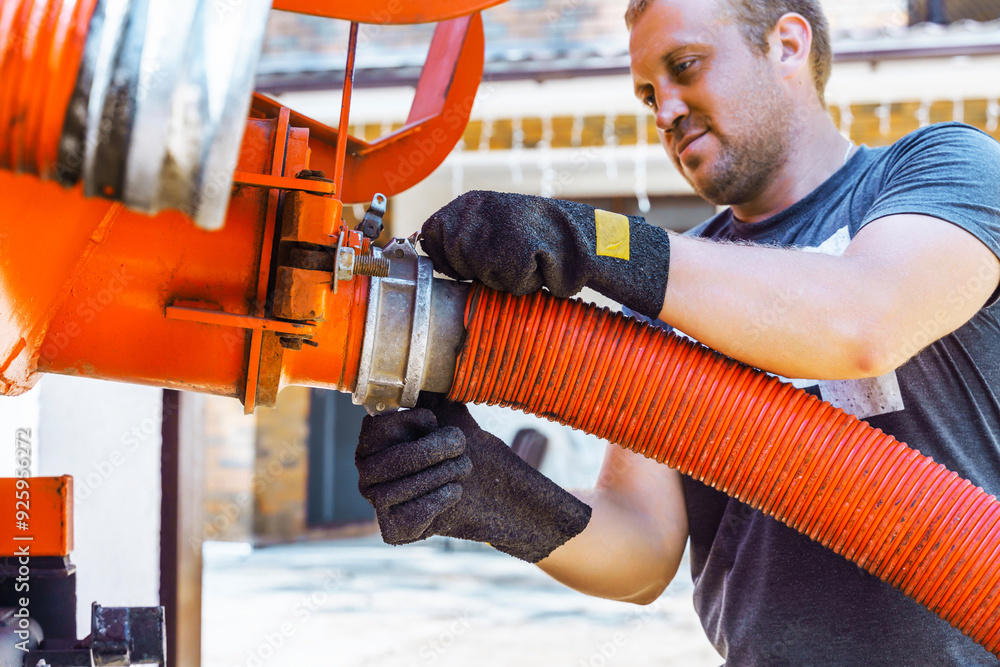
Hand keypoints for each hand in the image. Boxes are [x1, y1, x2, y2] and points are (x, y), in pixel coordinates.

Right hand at [355, 393, 591, 562]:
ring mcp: (378, 504)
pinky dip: (438, 501)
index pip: (374, 430)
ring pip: (398, 490)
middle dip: (431, 452)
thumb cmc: (468, 449)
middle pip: (388, 462)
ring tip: (464, 469)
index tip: (434, 423)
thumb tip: (436, 357)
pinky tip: (454, 493)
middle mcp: (366, 474)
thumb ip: (434, 391)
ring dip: (441, 475)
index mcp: (373, 441)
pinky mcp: (394, 531)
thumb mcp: (451, 414)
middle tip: (461, 447)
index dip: (407, 425)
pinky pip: (410, 515)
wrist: (495, 492)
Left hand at [420, 190, 671, 318]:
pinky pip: (507, 282)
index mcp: (467, 203)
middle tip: (506, 257)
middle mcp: (477, 209)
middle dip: (477, 270)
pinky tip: (537, 265)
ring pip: (479, 274)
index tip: (471, 261)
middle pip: (454, 259)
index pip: (430, 235)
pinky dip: (523, 282)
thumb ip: (455, 236)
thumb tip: (418, 245)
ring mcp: (497, 225)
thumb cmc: (530, 241)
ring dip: (502, 277)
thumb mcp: (486, 228)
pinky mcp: (518, 245)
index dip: (447, 257)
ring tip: (523, 260)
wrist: (579, 238)